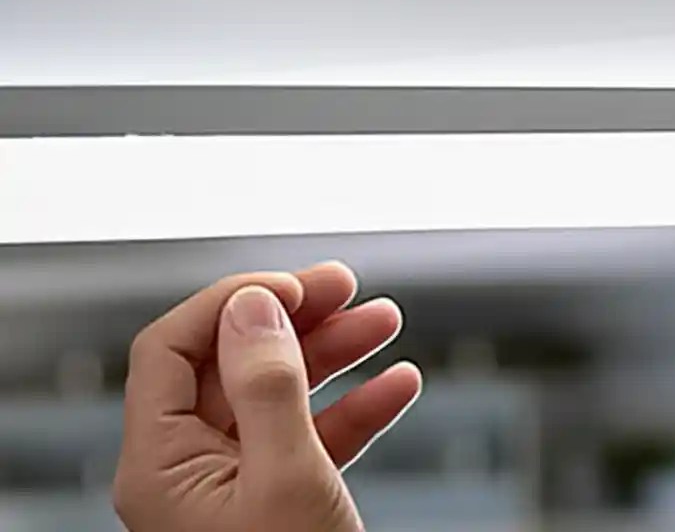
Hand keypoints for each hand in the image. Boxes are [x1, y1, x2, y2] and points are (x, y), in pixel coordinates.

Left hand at [113, 263, 423, 531]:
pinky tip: (398, 386)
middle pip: (232, 366)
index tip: (294, 284)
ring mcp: (234, 489)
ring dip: (335, 357)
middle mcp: (188, 472)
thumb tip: (252, 306)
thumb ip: (266, 386)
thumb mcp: (286, 476)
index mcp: (160, 464)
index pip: (172, 350)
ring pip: (279, 398)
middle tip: (348, 288)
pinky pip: (312, 441)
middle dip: (297, 321)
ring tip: (386, 323)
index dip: (232, 303)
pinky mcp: (278, 505)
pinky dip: (356, 411)